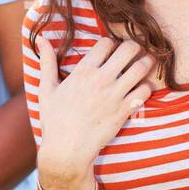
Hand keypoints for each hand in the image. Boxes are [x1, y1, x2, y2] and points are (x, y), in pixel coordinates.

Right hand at [34, 36, 154, 188]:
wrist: (66, 150)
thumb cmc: (54, 120)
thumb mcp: (46, 89)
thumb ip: (46, 62)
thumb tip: (42, 39)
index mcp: (83, 71)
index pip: (106, 42)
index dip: (110, 44)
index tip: (110, 51)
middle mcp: (101, 80)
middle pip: (129, 48)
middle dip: (133, 47)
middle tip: (132, 54)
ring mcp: (115, 95)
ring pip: (142, 67)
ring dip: (145, 63)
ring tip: (143, 66)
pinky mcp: (124, 111)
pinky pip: (145, 91)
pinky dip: (147, 87)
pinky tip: (140, 89)